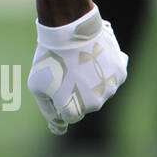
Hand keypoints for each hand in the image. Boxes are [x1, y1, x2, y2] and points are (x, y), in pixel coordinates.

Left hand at [27, 5, 127, 134]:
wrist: (70, 31)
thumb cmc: (49, 59)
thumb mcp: (37, 85)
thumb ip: (48, 108)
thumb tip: (58, 125)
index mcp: (74, 110)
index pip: (68, 117)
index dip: (59, 102)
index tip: (55, 86)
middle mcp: (96, 104)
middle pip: (85, 104)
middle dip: (75, 91)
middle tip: (65, 70)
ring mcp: (110, 89)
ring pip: (100, 90)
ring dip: (90, 80)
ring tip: (78, 61)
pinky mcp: (120, 73)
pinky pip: (111, 76)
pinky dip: (103, 69)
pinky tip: (92, 56)